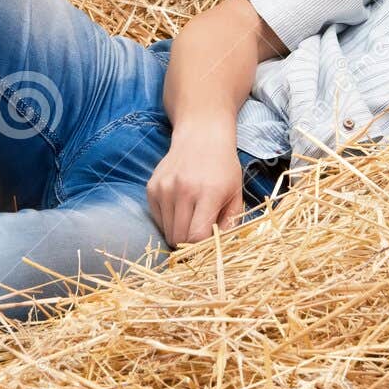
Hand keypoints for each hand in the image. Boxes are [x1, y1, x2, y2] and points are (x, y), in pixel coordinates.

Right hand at [146, 132, 245, 246]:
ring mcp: (164, 188)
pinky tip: (180, 206)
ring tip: (191, 217)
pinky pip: (157, 219)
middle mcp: (183, 190)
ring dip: (178, 231)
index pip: (196, 236)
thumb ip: (231, 224)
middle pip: (178, 237)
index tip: (208, 246)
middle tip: (199, 236)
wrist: (201, 137)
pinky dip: (168, 220)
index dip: (201, 248)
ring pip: (166, 231)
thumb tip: (219, 251)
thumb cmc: (223, 167)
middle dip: (189, 245)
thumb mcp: (236, 194)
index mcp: (208, 193)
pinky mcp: (152, 187)